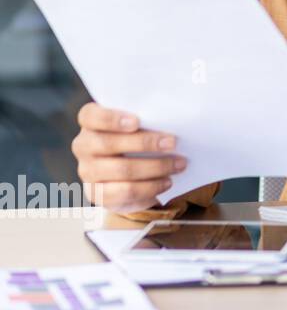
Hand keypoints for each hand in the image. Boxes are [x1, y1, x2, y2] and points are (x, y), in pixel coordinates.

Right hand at [71, 103, 187, 212]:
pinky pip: (126, 191)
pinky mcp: (98, 194)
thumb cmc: (138, 141)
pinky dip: (151, 187)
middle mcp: (83, 146)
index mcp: (90, 122)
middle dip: (144, 142)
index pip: (90, 116)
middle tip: (172, 142)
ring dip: (156, 166)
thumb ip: (147, 121)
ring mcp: (87, 171)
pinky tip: (167, 181)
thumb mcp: (140, 127)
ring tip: (179, 164)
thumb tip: (173, 120)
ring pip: (122, 169)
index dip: (111, 118)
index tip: (137, 121)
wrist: (129, 178)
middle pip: (108, 143)